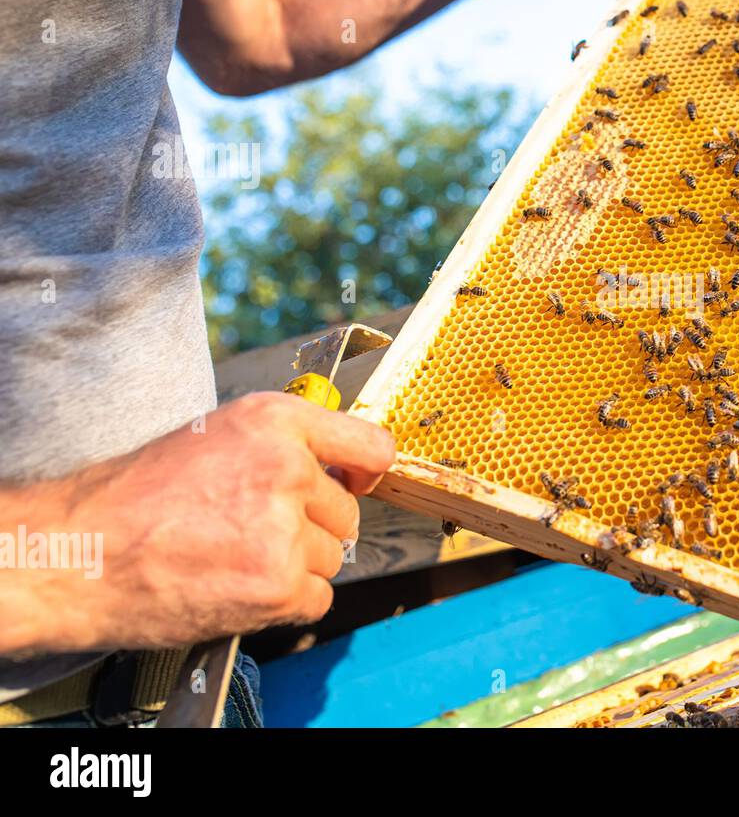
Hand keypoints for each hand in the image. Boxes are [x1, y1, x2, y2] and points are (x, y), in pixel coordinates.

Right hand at [7, 392, 393, 652]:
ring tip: (235, 558)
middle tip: (255, 532)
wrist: (81, 553)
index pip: (369, 444)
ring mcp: (285, 530)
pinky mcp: (278, 584)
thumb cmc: (134, 497)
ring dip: (296, 565)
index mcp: (273, 422)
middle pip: (346, 511)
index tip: (357, 480)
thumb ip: (278, 445)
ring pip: (331, 557)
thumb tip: (332, 465)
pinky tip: (243, 586)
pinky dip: (289, 602)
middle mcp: (287, 469)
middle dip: (312, 527)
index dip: (366, 469)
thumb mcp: (212, 437)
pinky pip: (319, 597)